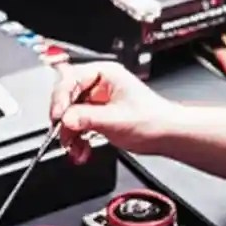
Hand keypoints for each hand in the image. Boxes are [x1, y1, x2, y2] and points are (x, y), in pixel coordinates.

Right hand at [50, 62, 176, 161]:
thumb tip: (65, 119)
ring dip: (69, 135)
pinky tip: (81, 151)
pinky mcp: (96, 116)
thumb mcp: (116, 119)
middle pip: (66, 98)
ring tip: (74, 148)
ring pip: (70, 115)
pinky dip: (76, 140)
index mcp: (105, 74)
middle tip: (64, 134)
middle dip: (64, 121)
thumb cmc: (154, 120)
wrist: (167, 136)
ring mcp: (96, 101)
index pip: (71, 79)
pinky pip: (77, 126)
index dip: (60, 98)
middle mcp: (99, 85)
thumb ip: (87, 118)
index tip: (58, 117)